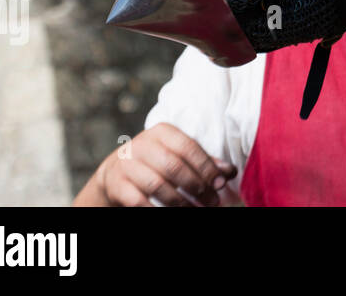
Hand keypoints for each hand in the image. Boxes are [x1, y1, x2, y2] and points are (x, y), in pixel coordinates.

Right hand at [78, 123, 236, 206]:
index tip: (221, 183)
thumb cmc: (156, 162)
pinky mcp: (117, 185)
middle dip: (197, 186)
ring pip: (158, 185)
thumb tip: (229, 171)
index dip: (206, 167)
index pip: (188, 147)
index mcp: (162, 132)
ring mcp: (126, 165)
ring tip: (195, 210)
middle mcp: (142, 145)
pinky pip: (139, 201)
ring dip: (180, 202)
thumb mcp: (177, 154)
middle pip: (174, 166)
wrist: (116, 172)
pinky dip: (157, 210)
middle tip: (212, 201)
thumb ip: (203, 161)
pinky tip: (174, 213)